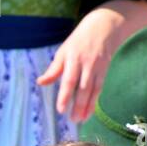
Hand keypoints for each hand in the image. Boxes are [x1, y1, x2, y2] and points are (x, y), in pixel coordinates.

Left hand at [37, 7, 129, 121]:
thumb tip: (40, 82)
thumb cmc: (79, 41)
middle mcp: (87, 63)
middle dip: (78, 105)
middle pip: (83, 88)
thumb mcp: (63, 51)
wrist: (105, 26)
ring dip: (88, 106)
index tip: (60, 110)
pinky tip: (89, 112)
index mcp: (73, 59)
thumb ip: (54, 69)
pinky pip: (100, 87)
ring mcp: (98, 66)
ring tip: (81, 119)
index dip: (65, 96)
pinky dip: (95, 100)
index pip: (69, 80)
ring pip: (93, 89)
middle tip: (72, 120)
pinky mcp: (105, 69)